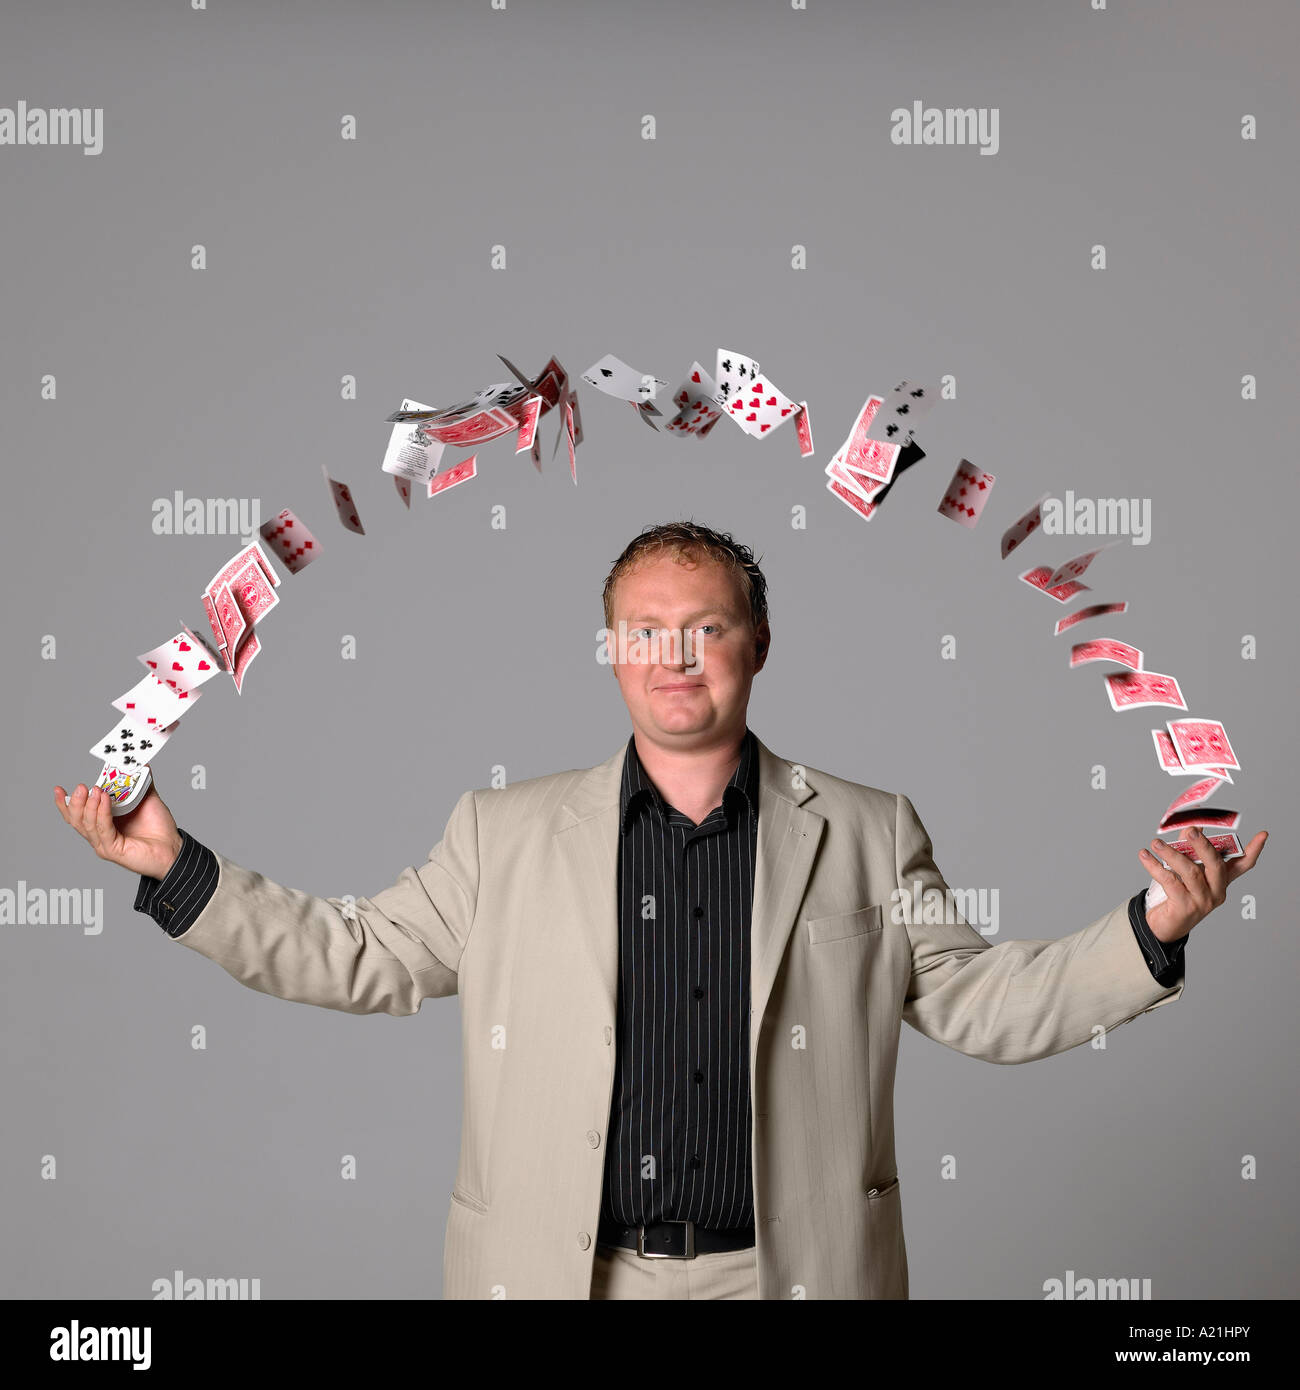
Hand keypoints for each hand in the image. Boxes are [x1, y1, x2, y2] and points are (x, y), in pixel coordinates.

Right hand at [53, 776, 182, 879]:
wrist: (174, 846)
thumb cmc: (159, 827)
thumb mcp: (147, 799)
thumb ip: (140, 782)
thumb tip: (139, 763)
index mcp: (102, 824)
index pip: (76, 815)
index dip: (65, 803)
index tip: (59, 789)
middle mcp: (100, 835)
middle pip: (77, 820)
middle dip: (76, 802)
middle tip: (81, 787)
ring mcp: (105, 844)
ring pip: (87, 825)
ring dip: (89, 806)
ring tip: (95, 790)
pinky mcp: (114, 851)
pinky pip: (103, 830)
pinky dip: (102, 814)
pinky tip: (105, 800)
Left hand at [1140, 826, 1267, 942]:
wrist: (1166, 925)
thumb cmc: (1179, 892)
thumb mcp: (1187, 870)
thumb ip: (1189, 849)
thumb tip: (1192, 827)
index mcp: (1222, 880)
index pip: (1243, 865)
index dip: (1254, 850)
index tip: (1263, 834)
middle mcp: (1217, 891)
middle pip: (1216, 865)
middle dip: (1204, 846)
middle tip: (1191, 831)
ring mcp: (1202, 901)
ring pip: (1190, 872)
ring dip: (1171, 854)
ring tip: (1156, 843)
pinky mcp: (1185, 907)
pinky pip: (1170, 882)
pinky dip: (1155, 867)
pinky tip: (1144, 856)